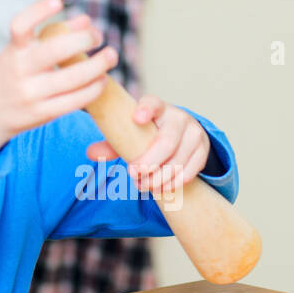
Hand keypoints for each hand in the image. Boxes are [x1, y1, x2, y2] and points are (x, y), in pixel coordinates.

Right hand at [0, 0, 117, 157]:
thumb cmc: (11, 75)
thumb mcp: (23, 51)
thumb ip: (54, 34)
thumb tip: (86, 21)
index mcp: (15, 50)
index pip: (20, 26)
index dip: (38, 11)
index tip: (58, 1)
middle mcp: (20, 70)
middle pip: (55, 50)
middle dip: (83, 40)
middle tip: (98, 37)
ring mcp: (31, 93)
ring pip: (71, 78)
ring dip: (97, 66)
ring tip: (110, 56)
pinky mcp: (42, 113)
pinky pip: (74, 101)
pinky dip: (93, 89)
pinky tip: (102, 80)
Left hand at [86, 95, 211, 196]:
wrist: (181, 134)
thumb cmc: (149, 134)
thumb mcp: (132, 134)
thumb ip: (112, 143)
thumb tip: (91, 153)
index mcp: (158, 108)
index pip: (153, 103)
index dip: (146, 110)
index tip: (137, 118)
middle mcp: (179, 117)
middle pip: (167, 141)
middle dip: (149, 161)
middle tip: (132, 174)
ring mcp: (194, 133)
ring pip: (178, 160)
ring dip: (159, 178)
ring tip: (143, 186)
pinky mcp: (203, 150)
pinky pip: (191, 170)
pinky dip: (174, 183)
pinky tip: (161, 189)